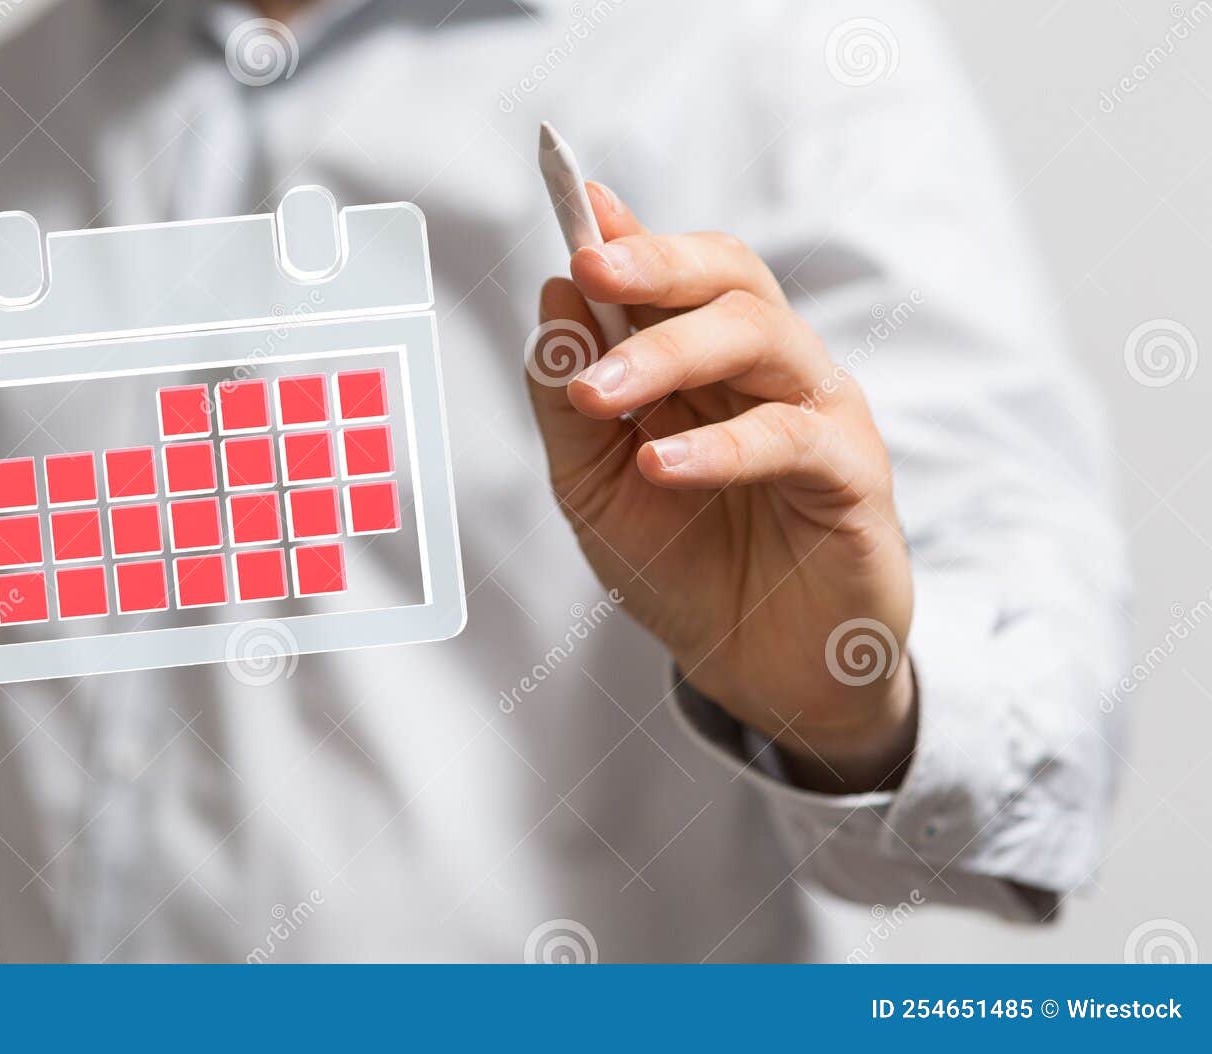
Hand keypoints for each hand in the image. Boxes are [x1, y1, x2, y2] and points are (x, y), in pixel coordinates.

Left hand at [526, 182, 915, 792]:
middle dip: (656, 263)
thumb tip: (554, 297)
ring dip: (670, 354)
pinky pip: (791, 438)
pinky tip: (660, 465)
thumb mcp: (592, 486)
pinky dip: (721, 447)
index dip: (629, 233)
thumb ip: (570, 399)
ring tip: (600, 391)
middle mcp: (768, 370)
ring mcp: (818, 413)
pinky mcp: (852, 476)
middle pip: (730, 278)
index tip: (574, 199)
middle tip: (589, 265)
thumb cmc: (681, 565)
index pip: (676, 272)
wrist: (752, 668)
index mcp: (705, 361)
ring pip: (761, 337)